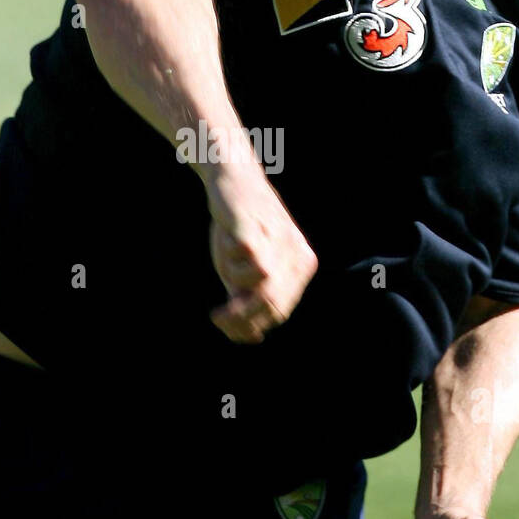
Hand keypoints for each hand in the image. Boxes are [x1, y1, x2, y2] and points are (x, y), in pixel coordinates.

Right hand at [203, 163, 317, 343]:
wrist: (231, 179)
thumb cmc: (238, 228)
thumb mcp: (245, 269)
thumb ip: (248, 300)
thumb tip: (250, 338)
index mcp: (301, 265)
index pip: (278, 311)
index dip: (250, 326)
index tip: (225, 327)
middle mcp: (297, 255)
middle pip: (272, 305)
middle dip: (240, 318)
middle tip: (217, 317)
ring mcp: (281, 242)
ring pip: (261, 287)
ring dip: (234, 281)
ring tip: (224, 261)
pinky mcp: (261, 230)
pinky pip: (246, 262)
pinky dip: (229, 257)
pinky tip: (227, 239)